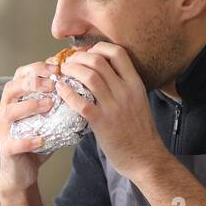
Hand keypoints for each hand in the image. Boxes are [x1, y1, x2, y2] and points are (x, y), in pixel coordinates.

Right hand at [0, 59, 60, 194]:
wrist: (23, 172)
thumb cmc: (37, 141)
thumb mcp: (49, 119)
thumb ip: (60, 104)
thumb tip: (87, 88)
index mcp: (15, 100)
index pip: (20, 75)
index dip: (37, 68)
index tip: (57, 67)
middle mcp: (5, 111)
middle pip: (10, 88)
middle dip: (32, 82)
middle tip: (53, 83)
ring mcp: (4, 130)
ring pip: (8, 113)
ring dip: (29, 106)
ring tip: (49, 105)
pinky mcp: (6, 149)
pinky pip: (13, 143)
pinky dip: (28, 140)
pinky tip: (42, 139)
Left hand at [55, 42, 167, 180]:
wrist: (145, 157)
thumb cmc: (139, 132)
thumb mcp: (138, 101)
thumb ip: (124, 87)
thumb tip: (104, 76)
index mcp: (135, 84)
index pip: (118, 52)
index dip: (98, 48)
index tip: (86, 53)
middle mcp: (125, 91)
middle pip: (98, 61)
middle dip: (79, 58)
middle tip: (68, 62)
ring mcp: (114, 106)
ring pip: (89, 77)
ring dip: (71, 71)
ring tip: (62, 73)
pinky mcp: (101, 122)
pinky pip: (80, 102)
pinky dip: (67, 93)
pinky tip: (60, 90)